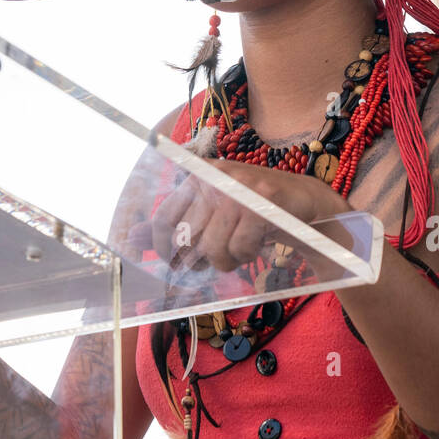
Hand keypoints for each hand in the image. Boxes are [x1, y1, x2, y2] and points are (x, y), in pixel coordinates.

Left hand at [148, 159, 352, 273]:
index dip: (164, 249)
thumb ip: (175, 222)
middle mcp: (213, 178)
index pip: (163, 219)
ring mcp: (237, 189)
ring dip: (230, 258)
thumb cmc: (254, 208)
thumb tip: (133, 238)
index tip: (174, 263)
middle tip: (225, 250)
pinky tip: (260, 241)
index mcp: (197, 176)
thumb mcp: (212, 210)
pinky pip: (239, 249)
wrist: (305, 201)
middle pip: (189, 241)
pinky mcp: (261, 203)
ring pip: (213, 249)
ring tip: (244, 246)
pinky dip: (249, 253)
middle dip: (206, 257)